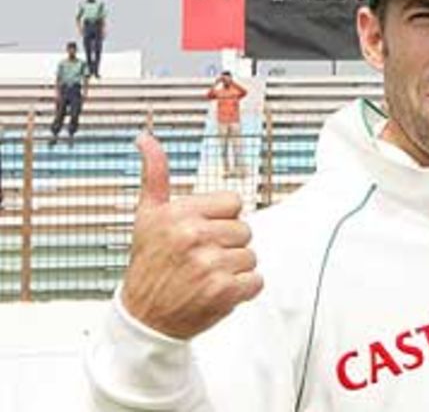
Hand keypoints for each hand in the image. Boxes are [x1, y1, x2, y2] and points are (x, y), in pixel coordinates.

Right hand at [120, 131, 262, 338]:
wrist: (143, 318)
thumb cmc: (148, 266)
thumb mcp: (146, 216)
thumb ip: (154, 175)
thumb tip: (146, 139)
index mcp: (178, 215)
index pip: (234, 202)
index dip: (221, 219)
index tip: (201, 233)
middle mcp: (194, 237)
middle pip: (245, 229)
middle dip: (228, 244)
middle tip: (201, 257)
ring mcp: (209, 264)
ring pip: (251, 255)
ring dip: (235, 268)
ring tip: (207, 275)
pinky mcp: (223, 291)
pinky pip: (256, 280)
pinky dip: (243, 289)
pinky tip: (217, 290)